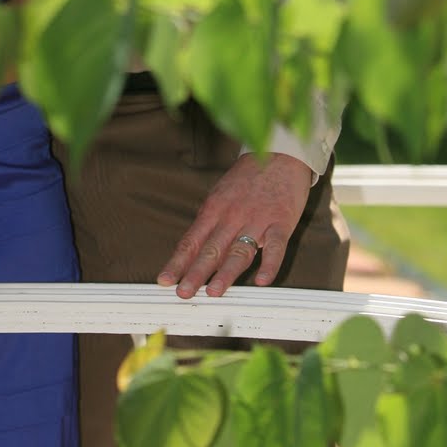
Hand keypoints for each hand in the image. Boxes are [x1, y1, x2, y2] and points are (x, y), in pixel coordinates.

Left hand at [157, 153, 312, 298]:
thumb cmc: (248, 178)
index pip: (191, 240)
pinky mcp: (281, 222)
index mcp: (214, 209)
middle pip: (211, 249)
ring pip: (239, 251)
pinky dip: (269, 265)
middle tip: (183, 293)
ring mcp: (257, 219)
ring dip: (226, 273)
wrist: (281, 154)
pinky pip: (276, 247)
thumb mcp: (221, 194)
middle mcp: (232, 216)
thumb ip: (210, 222)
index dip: (177, 262)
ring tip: (213, 292)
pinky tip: (261, 281)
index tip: (165, 280)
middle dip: (195, 273)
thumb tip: (192, 250)